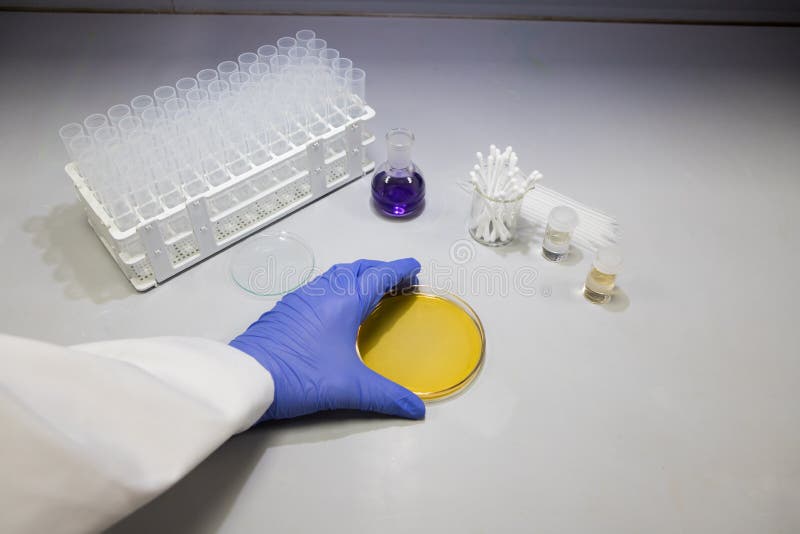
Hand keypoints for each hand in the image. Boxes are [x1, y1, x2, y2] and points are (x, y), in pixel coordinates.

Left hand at [230, 258, 424, 421]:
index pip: (379, 275)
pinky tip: (336, 307)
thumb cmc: (300, 376)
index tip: (415, 266)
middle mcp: (323, 292)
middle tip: (398, 281)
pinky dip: (338, 286)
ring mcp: (301, 298)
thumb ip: (386, 397)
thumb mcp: (348, 388)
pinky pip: (320, 286)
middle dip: (381, 269)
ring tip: (371, 290)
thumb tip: (416, 410)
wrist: (246, 377)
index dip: (400, 269)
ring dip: (357, 275)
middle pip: (357, 269)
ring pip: (335, 275)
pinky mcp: (286, 309)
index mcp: (343, 301)